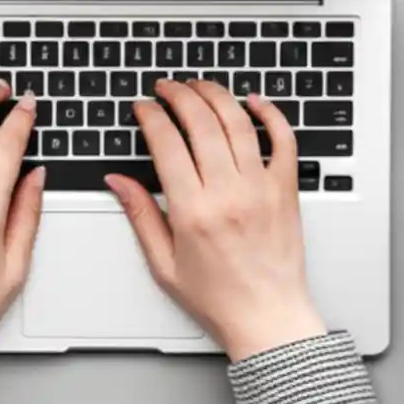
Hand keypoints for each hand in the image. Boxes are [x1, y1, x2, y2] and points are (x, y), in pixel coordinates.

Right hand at [105, 79, 325, 360]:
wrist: (268, 318)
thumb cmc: (218, 297)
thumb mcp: (164, 263)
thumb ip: (141, 215)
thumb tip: (117, 181)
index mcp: (193, 211)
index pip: (167, 143)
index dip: (151, 116)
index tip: (143, 107)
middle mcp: (229, 193)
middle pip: (201, 122)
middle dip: (178, 95)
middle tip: (166, 87)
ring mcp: (261, 188)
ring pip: (239, 123)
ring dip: (216, 95)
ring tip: (199, 86)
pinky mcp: (286, 190)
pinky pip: (283, 140)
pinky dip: (270, 114)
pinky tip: (254, 102)